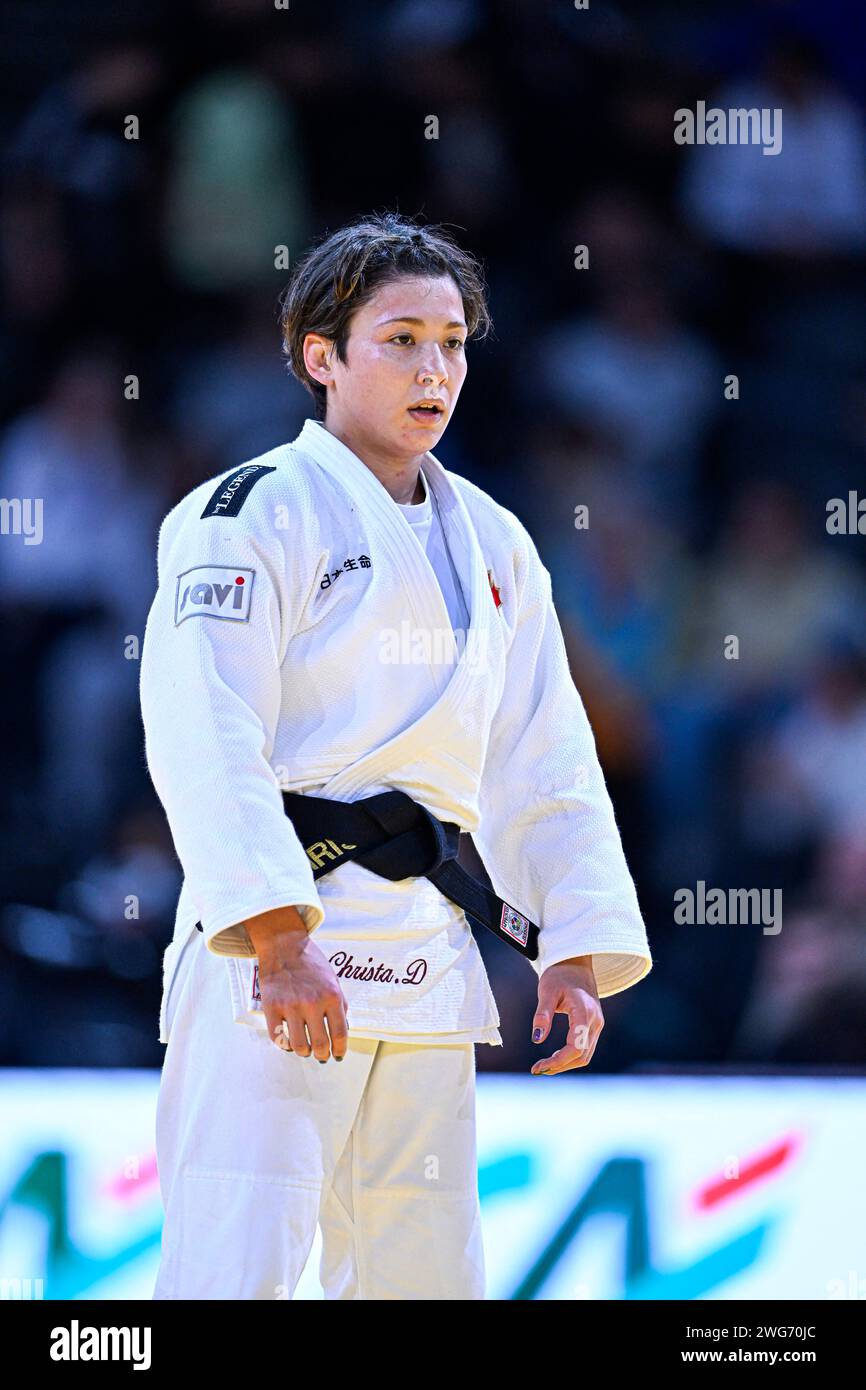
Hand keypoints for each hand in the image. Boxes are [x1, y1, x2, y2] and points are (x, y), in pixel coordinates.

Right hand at [245, 906, 349, 1061]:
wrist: (284, 945)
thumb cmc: (311, 962)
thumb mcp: (333, 980)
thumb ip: (340, 1005)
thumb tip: (342, 1031)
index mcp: (332, 996)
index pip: (339, 1034)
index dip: (340, 1050)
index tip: (338, 1054)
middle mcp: (312, 1002)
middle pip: (320, 1044)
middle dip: (323, 1055)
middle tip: (322, 1056)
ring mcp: (290, 1006)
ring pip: (299, 1046)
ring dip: (304, 1052)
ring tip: (305, 1049)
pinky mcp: (271, 1008)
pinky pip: (278, 1038)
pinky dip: (285, 1045)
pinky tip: (289, 1040)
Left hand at [530, 955, 602, 1075]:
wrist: (575, 963)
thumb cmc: (559, 975)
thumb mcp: (546, 991)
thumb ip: (542, 1014)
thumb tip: (537, 1039)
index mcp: (584, 1012)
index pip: (575, 1047)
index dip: (558, 1061)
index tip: (538, 1067)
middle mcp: (595, 1021)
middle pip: (582, 1056)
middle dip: (560, 1066)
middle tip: (537, 1069)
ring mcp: (597, 1024)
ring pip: (585, 1055)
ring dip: (566, 1064)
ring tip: (544, 1066)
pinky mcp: (594, 1025)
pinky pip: (585, 1048)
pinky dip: (571, 1057)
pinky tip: (555, 1057)